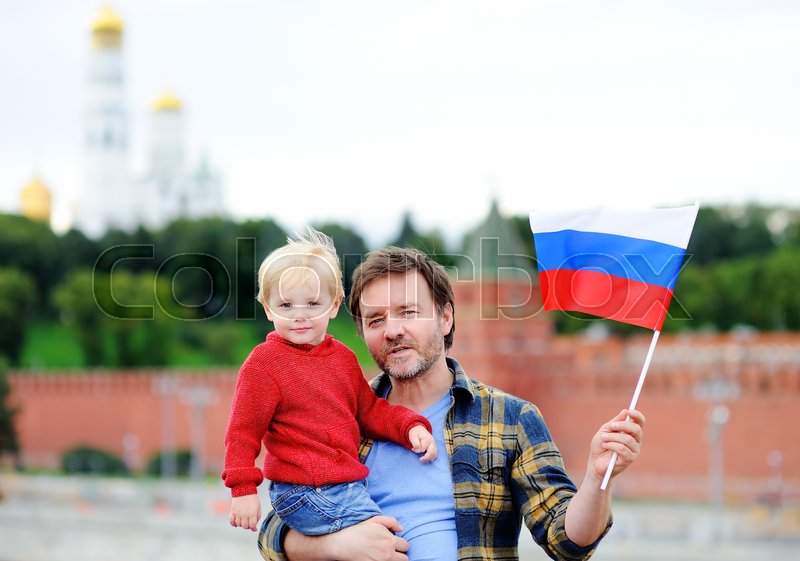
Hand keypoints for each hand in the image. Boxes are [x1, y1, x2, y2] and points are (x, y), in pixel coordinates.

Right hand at [229, 494, 260, 531]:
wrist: (244, 489)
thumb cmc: (253, 498)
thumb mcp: (258, 506)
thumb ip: (257, 516)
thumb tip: (255, 524)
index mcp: (252, 513)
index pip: (252, 526)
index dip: (254, 529)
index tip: (254, 529)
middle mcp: (245, 514)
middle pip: (245, 526)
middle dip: (248, 526)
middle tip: (249, 524)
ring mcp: (238, 513)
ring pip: (238, 524)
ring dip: (241, 524)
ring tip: (244, 521)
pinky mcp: (232, 511)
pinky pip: (231, 521)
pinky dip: (233, 524)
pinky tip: (236, 523)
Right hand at [286, 515, 409, 560]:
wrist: (342, 544)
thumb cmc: (358, 530)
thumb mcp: (375, 520)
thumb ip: (392, 521)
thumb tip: (401, 529)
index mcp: (390, 541)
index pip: (406, 546)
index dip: (401, 545)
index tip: (395, 544)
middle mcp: (388, 554)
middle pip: (405, 559)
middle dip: (400, 555)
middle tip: (391, 552)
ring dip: (394, 560)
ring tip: (385, 556)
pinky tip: (378, 559)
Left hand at [408, 425, 436, 461]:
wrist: (419, 429)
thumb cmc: (415, 433)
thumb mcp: (413, 437)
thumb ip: (415, 444)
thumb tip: (419, 451)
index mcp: (427, 439)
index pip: (422, 449)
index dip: (417, 450)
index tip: (412, 448)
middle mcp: (432, 441)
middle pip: (431, 452)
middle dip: (425, 458)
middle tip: (420, 460)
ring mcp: (434, 444)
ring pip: (434, 453)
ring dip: (429, 458)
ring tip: (423, 460)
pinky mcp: (434, 446)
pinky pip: (435, 453)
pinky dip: (432, 457)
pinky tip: (429, 460)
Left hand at [588, 409, 644, 480]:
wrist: (595, 461)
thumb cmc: (601, 444)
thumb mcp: (606, 430)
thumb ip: (615, 422)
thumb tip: (625, 411)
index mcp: (631, 432)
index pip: (640, 422)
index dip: (637, 415)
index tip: (629, 411)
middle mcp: (636, 440)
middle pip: (637, 429)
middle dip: (623, 426)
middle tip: (611, 426)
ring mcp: (634, 450)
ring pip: (627, 439)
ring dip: (612, 437)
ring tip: (603, 439)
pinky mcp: (630, 459)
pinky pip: (623, 449)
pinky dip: (611, 445)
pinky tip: (605, 446)